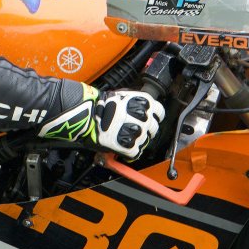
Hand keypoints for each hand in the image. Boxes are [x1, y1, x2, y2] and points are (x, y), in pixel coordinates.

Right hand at [40, 86, 164, 158]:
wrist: (87, 116)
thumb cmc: (101, 105)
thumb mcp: (122, 96)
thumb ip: (135, 102)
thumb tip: (143, 108)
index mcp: (144, 103)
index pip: (160, 112)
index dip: (155, 117)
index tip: (150, 119)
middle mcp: (144, 118)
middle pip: (154, 128)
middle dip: (146, 130)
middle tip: (135, 130)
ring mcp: (137, 133)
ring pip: (145, 141)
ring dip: (137, 141)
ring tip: (126, 138)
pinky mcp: (129, 146)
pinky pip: (135, 153)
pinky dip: (130, 153)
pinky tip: (124, 148)